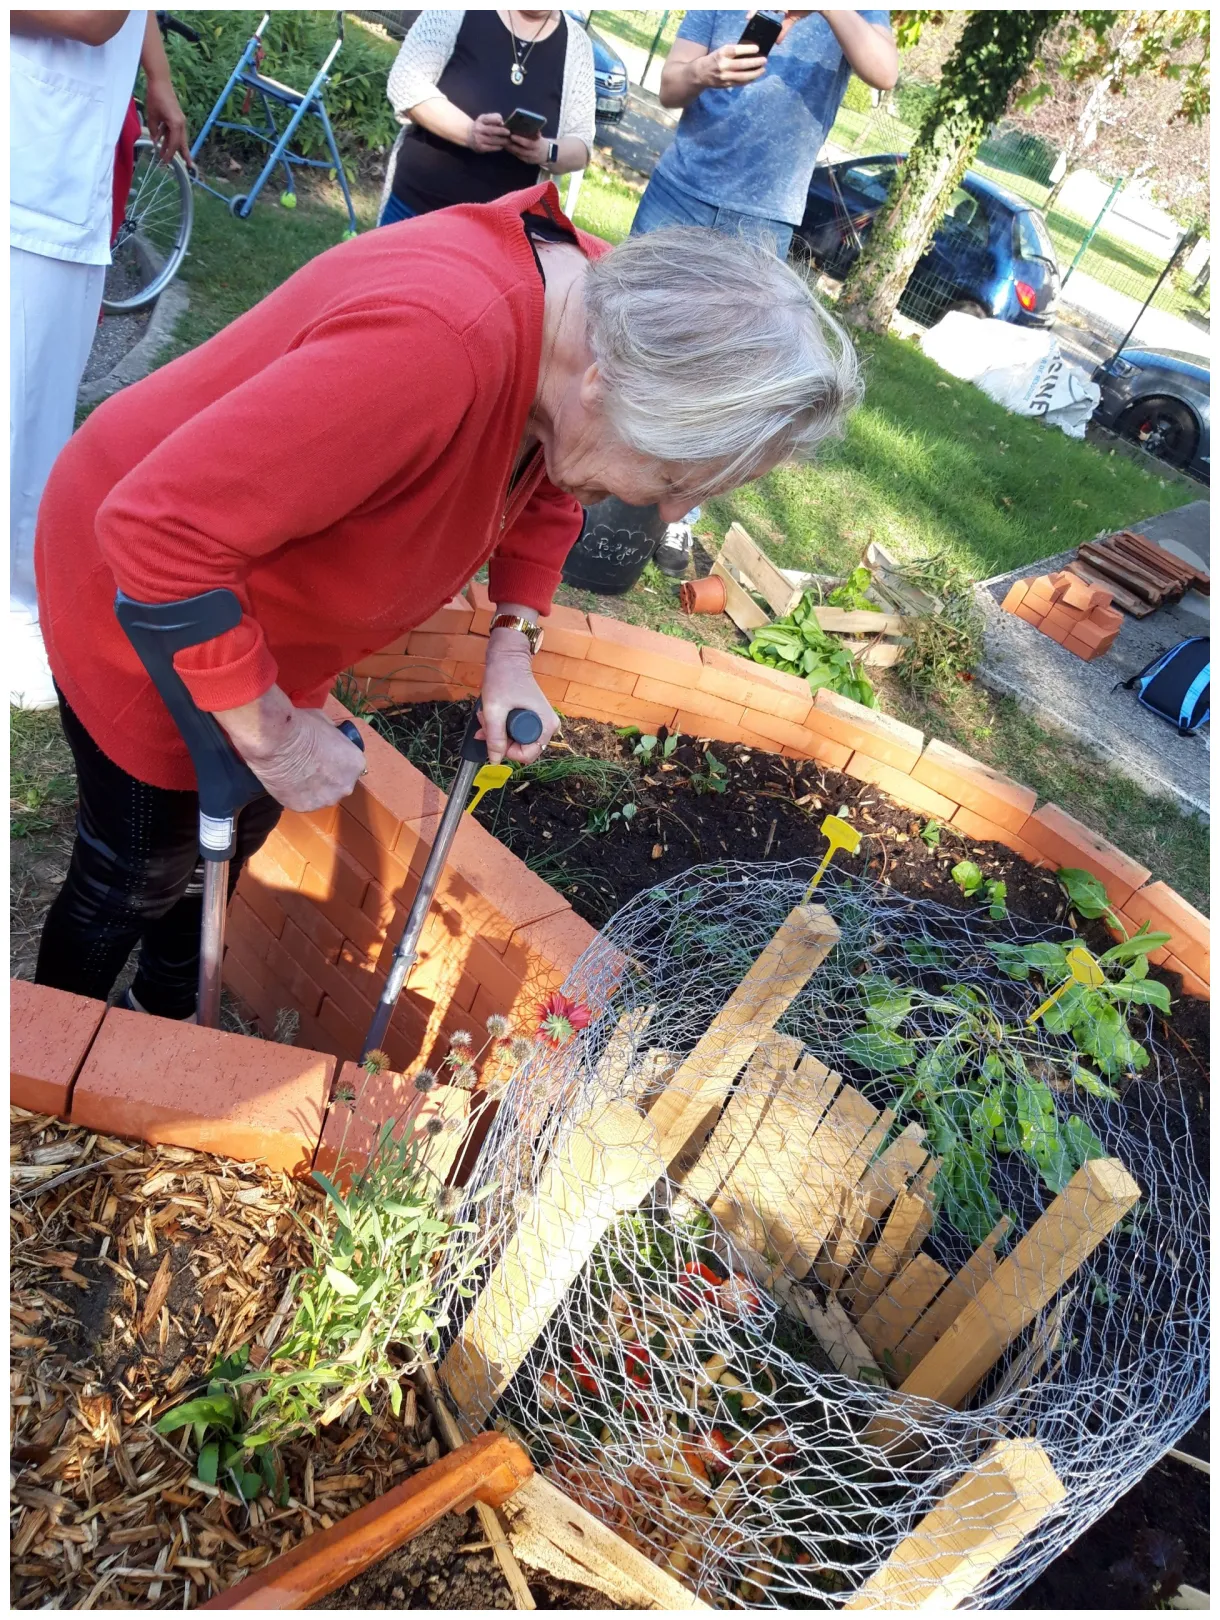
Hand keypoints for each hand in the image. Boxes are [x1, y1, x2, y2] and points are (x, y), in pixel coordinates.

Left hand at [142, 72, 190, 166]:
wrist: (160, 81)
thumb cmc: (156, 97)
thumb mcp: (152, 115)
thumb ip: (153, 129)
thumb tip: (154, 140)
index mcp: (176, 124)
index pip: (174, 143)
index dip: (170, 153)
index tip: (165, 162)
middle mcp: (180, 123)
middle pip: (182, 142)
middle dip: (183, 154)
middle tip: (189, 166)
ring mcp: (179, 120)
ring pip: (177, 137)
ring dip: (171, 145)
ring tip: (166, 154)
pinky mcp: (175, 116)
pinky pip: (172, 129)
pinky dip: (167, 135)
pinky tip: (159, 139)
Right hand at [223, 704, 366, 811]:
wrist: (275, 741)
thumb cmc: (301, 727)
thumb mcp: (327, 724)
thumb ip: (333, 737)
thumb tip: (330, 739)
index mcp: (355, 764)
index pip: (351, 765)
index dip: (337, 760)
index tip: (325, 756)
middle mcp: (345, 786)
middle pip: (338, 783)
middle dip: (327, 776)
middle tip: (309, 765)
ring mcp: (325, 800)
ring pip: (321, 795)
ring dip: (312, 787)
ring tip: (295, 774)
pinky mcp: (304, 807)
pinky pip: (302, 801)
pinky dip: (295, 793)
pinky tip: (286, 781)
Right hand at [468, 112, 510, 153]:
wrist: (468, 135)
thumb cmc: (481, 126)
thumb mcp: (485, 118)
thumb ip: (494, 118)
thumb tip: (502, 123)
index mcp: (481, 120)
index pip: (488, 118)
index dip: (496, 120)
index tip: (503, 123)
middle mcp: (478, 129)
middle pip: (491, 130)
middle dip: (501, 132)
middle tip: (509, 133)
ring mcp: (478, 139)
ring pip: (492, 140)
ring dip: (502, 141)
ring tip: (509, 141)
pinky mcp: (480, 147)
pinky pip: (490, 148)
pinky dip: (497, 147)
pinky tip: (502, 146)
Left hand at [479, 635, 556, 765]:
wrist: (508, 657)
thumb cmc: (503, 678)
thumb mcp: (495, 709)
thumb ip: (495, 737)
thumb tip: (494, 761)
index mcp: (546, 726)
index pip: (527, 755)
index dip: (506, 750)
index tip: (492, 735)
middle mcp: (549, 727)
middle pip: (522, 748)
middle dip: (499, 739)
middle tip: (485, 722)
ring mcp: (542, 722)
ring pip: (517, 740)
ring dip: (498, 732)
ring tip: (486, 715)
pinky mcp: (534, 717)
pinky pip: (517, 732)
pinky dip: (502, 726)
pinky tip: (492, 714)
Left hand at [507, 130, 547, 165]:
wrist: (549, 153)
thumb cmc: (541, 142)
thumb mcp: (539, 136)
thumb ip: (532, 133)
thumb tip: (523, 124)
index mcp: (538, 145)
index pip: (528, 143)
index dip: (520, 140)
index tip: (512, 135)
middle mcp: (534, 153)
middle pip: (522, 150)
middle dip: (512, 146)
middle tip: (505, 140)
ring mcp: (531, 159)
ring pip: (519, 155)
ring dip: (511, 149)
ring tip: (504, 144)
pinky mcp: (528, 162)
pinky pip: (519, 157)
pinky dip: (513, 152)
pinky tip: (508, 148)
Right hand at [697, 41, 765, 88]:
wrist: (701, 74)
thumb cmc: (714, 59)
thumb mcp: (721, 51)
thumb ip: (733, 52)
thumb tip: (750, 51)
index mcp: (722, 53)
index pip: (736, 50)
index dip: (748, 49)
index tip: (757, 48)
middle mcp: (723, 65)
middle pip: (742, 65)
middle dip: (755, 62)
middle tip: (764, 60)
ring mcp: (725, 77)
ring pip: (743, 76)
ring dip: (755, 73)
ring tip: (762, 70)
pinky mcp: (726, 84)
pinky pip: (740, 83)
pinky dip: (749, 80)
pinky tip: (755, 76)